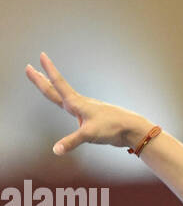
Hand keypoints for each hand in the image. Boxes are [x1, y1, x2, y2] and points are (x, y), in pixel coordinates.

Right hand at [24, 52, 148, 154]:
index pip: (58, 84)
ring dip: (51, 88)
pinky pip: (72, 108)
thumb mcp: (89, 135)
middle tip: (29, 68)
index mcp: (77, 103)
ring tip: (43, 80)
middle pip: (55, 89)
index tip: (42, 55)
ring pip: (63, 97)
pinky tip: (66, 104)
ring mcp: (84, 110)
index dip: (48, 71)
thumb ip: (71, 141)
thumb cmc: (112, 128)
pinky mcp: (90, 117)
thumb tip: (56, 150)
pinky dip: (64, 102)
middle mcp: (79, 104)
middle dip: (41, 79)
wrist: (131, 128)